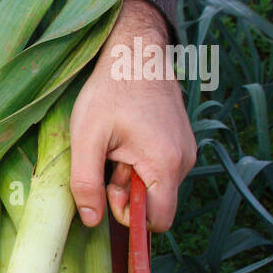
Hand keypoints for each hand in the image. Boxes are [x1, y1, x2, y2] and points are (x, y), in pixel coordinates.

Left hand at [69, 0, 195, 232]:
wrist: (135, 51)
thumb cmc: (109, 91)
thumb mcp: (86, 138)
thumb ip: (86, 183)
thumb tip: (92, 220)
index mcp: (165, 164)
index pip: (158, 221)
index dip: (130, 218)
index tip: (108, 194)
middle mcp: (185, 161)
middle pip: (154, 204)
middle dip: (126, 193)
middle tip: (107, 160)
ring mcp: (186, 150)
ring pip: (155, 186)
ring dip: (129, 176)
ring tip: (115, 144)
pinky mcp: (181, 142)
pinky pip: (159, 168)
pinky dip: (138, 162)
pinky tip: (125, 138)